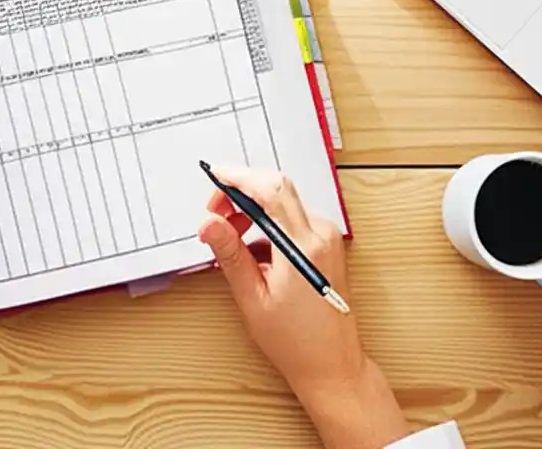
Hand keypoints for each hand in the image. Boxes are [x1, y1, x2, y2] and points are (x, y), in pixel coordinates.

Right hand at [198, 166, 408, 448]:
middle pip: (278, 189)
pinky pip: (294, 219)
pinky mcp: (328, 245)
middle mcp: (321, 235)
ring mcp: (329, 238)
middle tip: (215, 214)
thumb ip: (230, 254)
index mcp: (302, 247)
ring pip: (284, 204)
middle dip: (242, 192)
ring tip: (230, 237)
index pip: (271, 190)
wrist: (333, 365)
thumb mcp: (253, 298)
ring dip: (254, 210)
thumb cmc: (295, 341)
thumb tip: (208, 223)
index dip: (239, 177)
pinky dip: (269, 224)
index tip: (214, 177)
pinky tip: (252, 250)